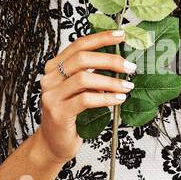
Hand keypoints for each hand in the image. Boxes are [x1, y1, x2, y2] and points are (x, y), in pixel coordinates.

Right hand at [36, 29, 137, 164]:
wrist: (54, 143)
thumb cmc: (71, 116)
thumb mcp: (81, 90)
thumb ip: (92, 74)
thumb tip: (121, 61)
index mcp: (55, 67)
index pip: (79, 45)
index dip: (101, 38)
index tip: (121, 35)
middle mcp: (50, 78)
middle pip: (82, 58)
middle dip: (110, 60)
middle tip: (130, 66)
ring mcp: (51, 95)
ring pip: (84, 78)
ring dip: (111, 81)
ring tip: (128, 85)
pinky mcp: (58, 113)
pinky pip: (86, 100)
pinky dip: (106, 98)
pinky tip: (119, 99)